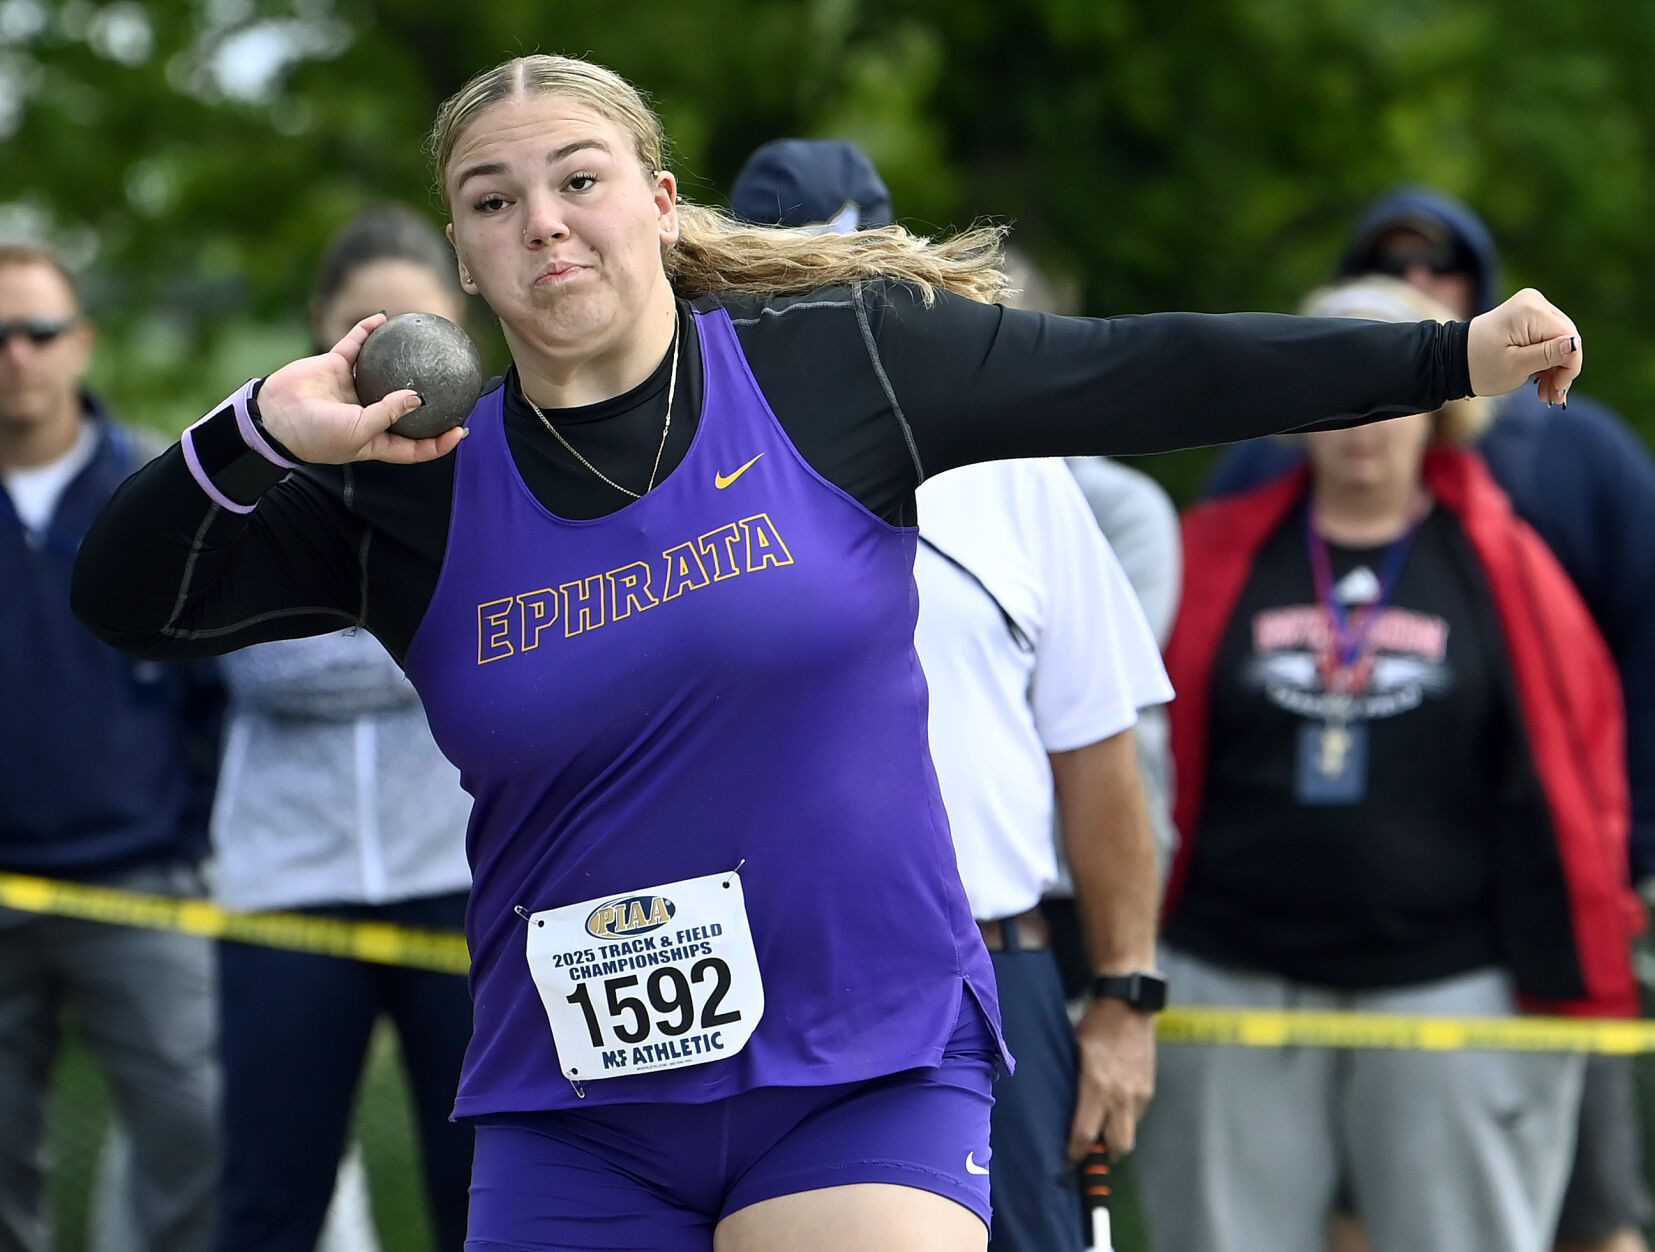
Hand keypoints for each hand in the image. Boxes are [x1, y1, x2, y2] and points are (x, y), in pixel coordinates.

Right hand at [256, 314, 468, 464]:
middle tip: (453, 385)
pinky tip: (384, 318)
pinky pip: (356, 344)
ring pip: (384, 371)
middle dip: (428, 399)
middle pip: (405, 407)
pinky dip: (368, 330)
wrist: (274, 416)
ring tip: (424, 345)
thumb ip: (388, 414)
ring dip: (401, 359)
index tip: (461, 429)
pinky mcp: (335, 365)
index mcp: (375, 440)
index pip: (414, 446)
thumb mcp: (358, 432)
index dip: (439, 441)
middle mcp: (368, 414)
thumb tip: (418, 397)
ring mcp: (352, 388)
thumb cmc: (317, 435)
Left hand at [1068, 997, 1156, 1160]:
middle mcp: (1121, 1095)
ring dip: (1115, 1137)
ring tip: (1100, 1130)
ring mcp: (1139, 1094)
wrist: (1128, 1007)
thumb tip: (1061, 1111)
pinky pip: (1137, 1116)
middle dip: (1104, 1157)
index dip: (1075, 1153)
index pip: (1086, 1134)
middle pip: (1118, 1147)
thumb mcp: (1073, 1053)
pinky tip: (1113, 1107)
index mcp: (1097, 1085)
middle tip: (1089, 1154)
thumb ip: (1072, 1085)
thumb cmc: (1094, 1027)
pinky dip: (1124, 1119)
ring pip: (1129, 1133)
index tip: (1066, 1162)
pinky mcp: (1150, 1090)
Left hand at [1466, 287, 1580, 404]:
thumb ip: (1548, 355)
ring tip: (1546, 395)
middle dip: (1562, 370)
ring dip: (1555, 368)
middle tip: (1552, 398)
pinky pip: (1548, 338)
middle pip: (1566, 338)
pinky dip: (1546, 360)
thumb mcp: (1516, 366)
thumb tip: (1575, 344)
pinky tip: (1541, 381)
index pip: (1569, 338)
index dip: (1569, 367)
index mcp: (1531, 310)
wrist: (1452, 360)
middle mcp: (1534, 302)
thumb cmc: (1480, 366)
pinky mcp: (1527, 316)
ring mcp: (1531, 307)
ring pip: (1559, 340)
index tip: (1557, 392)